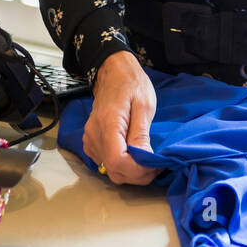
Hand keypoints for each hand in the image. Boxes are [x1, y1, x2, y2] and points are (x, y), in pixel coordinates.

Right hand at [82, 50, 163, 185]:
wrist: (113, 71)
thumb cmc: (131, 84)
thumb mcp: (144, 105)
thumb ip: (141, 134)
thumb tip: (144, 160)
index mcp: (108, 124)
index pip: (118, 161)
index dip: (138, 170)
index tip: (156, 166)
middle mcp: (95, 135)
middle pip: (114, 170)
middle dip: (138, 174)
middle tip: (156, 165)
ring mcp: (90, 139)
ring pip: (110, 170)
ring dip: (131, 172)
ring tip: (147, 160)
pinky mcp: (91, 142)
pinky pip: (105, 163)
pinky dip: (121, 165)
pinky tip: (133, 155)